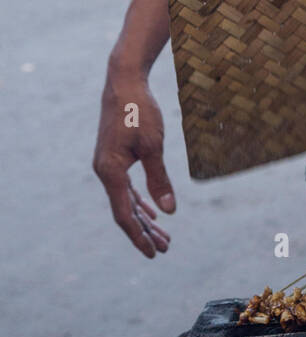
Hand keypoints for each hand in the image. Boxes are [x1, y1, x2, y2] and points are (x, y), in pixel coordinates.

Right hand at [93, 61, 174, 257]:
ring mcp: (108, 166)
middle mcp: (105, 172)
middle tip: (165, 249)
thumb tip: (170, 211)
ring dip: (144, 218)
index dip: (139, 236)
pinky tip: (152, 211)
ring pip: (126, 201)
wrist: (124, 82)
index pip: (124, 214)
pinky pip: (126, 188)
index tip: (153, 253)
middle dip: (145, 231)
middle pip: (125, 211)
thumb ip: (160, 179)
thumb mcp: (153, 145)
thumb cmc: (139, 111)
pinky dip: (139, 201)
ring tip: (163, 236)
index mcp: (110, 172)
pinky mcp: (114, 158)